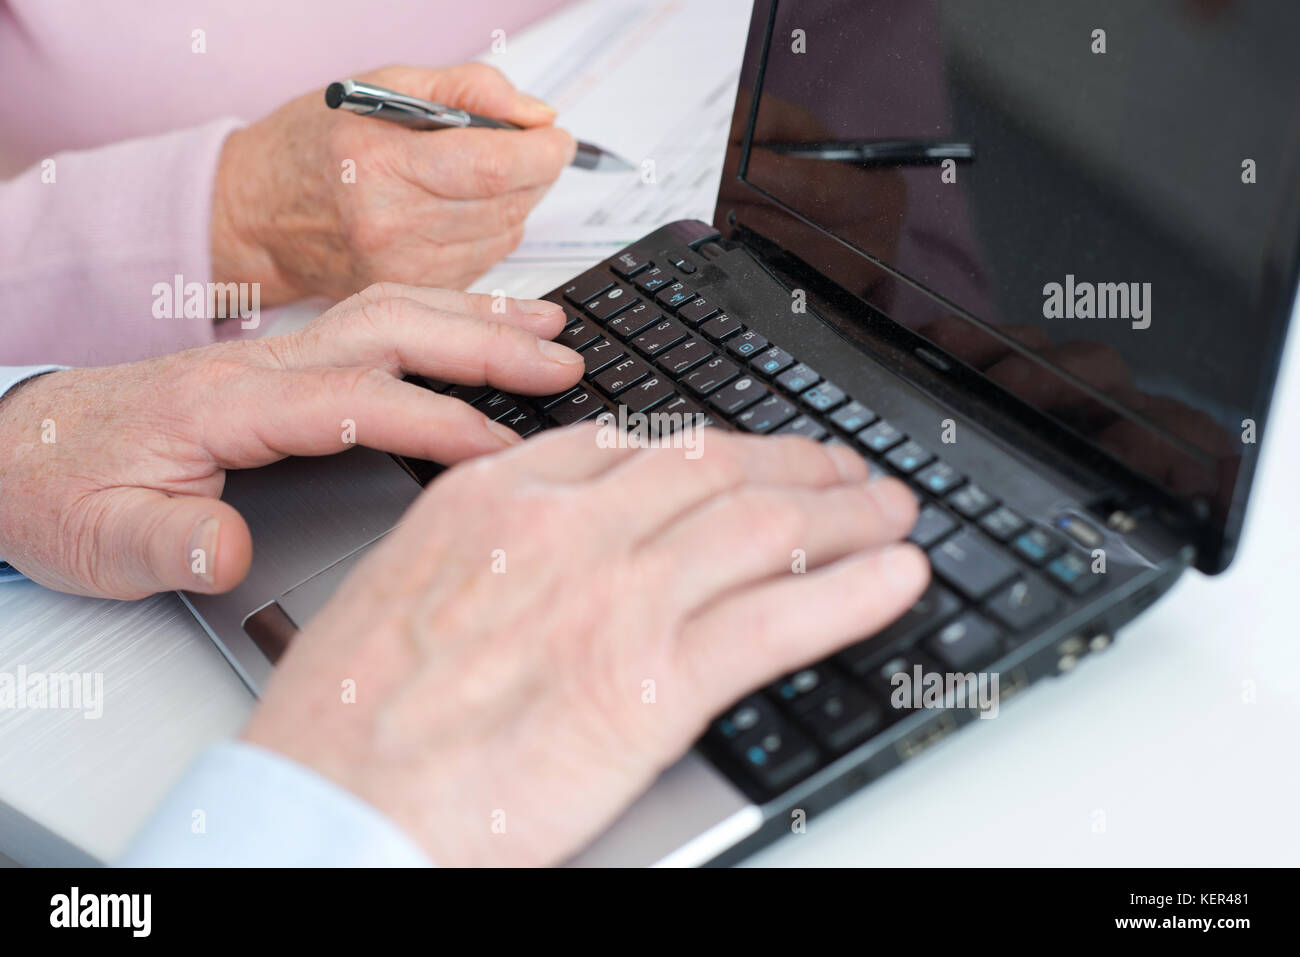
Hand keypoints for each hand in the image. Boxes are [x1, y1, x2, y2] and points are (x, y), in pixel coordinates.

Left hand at [0, 284, 582, 597]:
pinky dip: (439, 319)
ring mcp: (272, 358)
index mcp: (225, 404)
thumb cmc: (57, 490)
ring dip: (472, 315)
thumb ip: (161, 543)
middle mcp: (258, 365)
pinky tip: (475, 333)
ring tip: (549, 327)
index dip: (438, 420)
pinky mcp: (279, 367)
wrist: (13, 452)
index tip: (504, 448)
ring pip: (387, 312)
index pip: (356, 401)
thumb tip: (226, 551)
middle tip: (565, 361)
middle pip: (390, 328)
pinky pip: (373, 324)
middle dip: (485, 342)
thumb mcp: (94, 539)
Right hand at [211, 64, 576, 305]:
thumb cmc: (315, 145)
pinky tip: (457, 212)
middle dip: (535, 172)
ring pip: (504, 235)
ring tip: (481, 176)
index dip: (541, 154)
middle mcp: (390, 225)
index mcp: (380, 165)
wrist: (259, 215)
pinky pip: (485, 262)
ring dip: (515, 203)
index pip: (490, 168)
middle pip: (505, 204)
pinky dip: (489, 232)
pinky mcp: (412, 294)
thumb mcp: (383, 86)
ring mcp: (402, 269)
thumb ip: (469, 90)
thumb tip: (536, 116)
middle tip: (531, 148)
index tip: (557, 139)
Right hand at [242, 425, 927, 865]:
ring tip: (888, 512)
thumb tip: (555, 546)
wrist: (327, 808)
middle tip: (844, 471)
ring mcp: (615, 599)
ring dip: (843, 516)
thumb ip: (494, 548)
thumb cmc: (350, 718)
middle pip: (716, 471)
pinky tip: (894, 580)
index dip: (715, 446)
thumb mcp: (408, 586)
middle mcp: (566, 529)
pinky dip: (852, 592)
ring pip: (761, 528)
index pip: (637, 445)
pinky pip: (778, 620)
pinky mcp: (652, 685)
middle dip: (797, 466)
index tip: (746, 456)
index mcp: (498, 497)